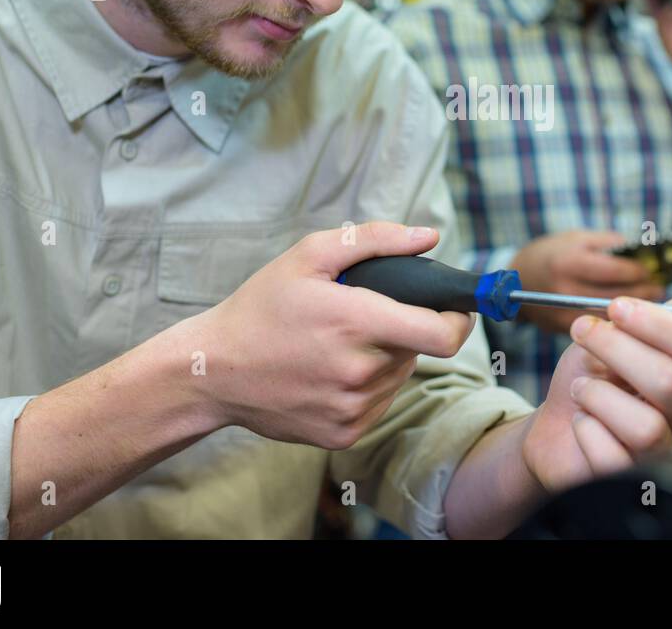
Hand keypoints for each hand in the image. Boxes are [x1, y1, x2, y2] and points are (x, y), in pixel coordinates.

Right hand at [186, 221, 474, 449]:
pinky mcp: (343, 434)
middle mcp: (359, 371)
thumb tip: (431, 236)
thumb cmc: (262, 307)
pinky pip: (379, 403)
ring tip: (340, 343)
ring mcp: (352, 409)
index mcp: (356, 323)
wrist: (212, 372)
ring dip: (386, 357)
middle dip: (407, 329)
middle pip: (419, 350)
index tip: (453, 308)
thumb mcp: (309, 256)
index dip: (458, 319)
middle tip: (366, 316)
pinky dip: (368, 385)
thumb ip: (376, 240)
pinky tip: (331, 371)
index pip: (443, 335)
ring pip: (399, 376)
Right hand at [509, 230, 664, 334]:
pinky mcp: (565, 330)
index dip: (641, 271)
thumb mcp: (579, 237)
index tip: (656, 269)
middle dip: (644, 292)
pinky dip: (619, 323)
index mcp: (570, 262)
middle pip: (617, 296)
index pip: (616, 271)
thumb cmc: (553, 252)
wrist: (517, 278)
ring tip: (653, 302)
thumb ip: (611, 244)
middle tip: (661, 286)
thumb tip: (646, 253)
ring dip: (636, 311)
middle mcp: (566, 290)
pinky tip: (634, 317)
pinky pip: (600, 328)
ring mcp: (564, 313)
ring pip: (612, 316)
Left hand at [520, 290, 671, 494]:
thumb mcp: (618, 337)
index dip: (662, 325)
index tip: (617, 307)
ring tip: (580, 388)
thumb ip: (656, 319)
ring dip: (599, 396)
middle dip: (618, 349)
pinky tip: (581, 421)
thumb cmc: (594, 378)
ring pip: (645, 426)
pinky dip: (586, 429)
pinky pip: (613, 457)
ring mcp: (669, 456)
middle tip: (582, 331)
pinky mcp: (635, 482)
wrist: (557, 426)